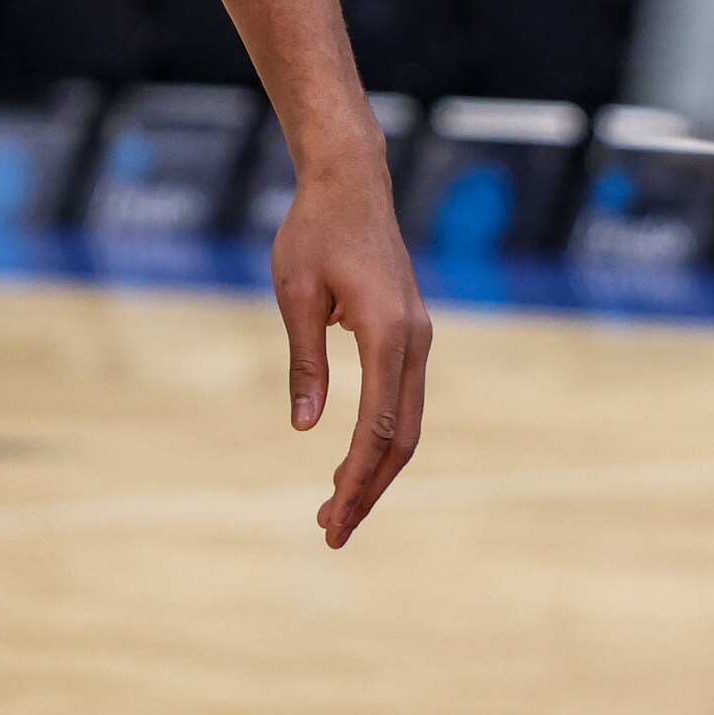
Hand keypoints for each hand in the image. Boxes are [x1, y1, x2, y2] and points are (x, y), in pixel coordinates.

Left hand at [271, 156, 430, 546]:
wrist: (351, 182)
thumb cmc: (313, 231)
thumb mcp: (294, 293)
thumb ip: (304, 362)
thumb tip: (306, 430)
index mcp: (385, 332)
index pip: (376, 426)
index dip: (355, 479)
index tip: (330, 518)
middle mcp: (414, 341)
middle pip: (401, 438)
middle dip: (368, 490)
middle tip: (331, 532)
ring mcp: (419, 338)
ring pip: (407, 424)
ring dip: (377, 470)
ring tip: (338, 508)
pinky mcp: (411, 335)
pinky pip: (404, 401)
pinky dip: (383, 439)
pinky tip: (355, 463)